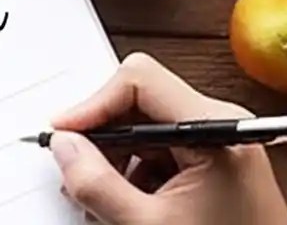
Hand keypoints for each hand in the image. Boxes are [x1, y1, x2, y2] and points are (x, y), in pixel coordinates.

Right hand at [50, 53, 286, 224]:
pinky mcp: (214, 164)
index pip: (139, 81)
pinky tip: (128, 206)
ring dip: (115, 160)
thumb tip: (65, 147)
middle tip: (77, 171)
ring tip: (104, 200)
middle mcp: (221, 126)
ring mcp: (219, 144)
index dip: (93, 104)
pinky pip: (159, 150)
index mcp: (217, 130)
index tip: (65, 133)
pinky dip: (134, 173)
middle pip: (138, 102)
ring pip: (144, 128)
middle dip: (102, 137)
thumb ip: (97, 185)